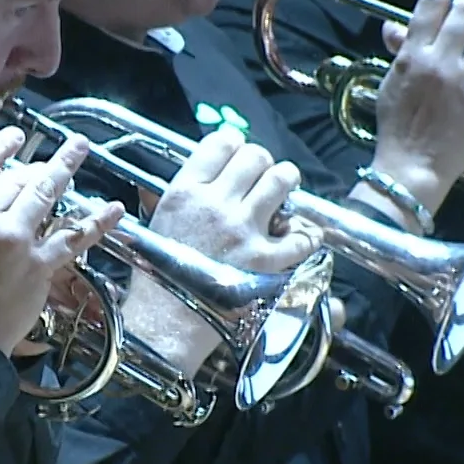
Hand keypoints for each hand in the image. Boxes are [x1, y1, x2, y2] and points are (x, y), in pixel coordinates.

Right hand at [0, 129, 123, 355]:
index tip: (16, 136)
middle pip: (14, 180)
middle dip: (34, 166)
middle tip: (48, 160)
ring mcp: (14, 240)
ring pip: (44, 195)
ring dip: (66, 167)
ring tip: (80, 147)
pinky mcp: (40, 263)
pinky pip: (73, 237)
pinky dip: (97, 222)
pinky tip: (115, 208)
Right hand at [128, 126, 321, 375]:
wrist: (166, 321)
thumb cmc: (158, 275)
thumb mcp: (156, 223)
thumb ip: (176, 195)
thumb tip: (194, 174)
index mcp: (185, 192)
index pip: (221, 142)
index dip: (235, 143)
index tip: (238, 154)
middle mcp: (215, 205)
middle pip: (256, 156)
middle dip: (263, 162)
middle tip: (262, 176)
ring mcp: (243, 232)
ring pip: (282, 180)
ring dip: (287, 182)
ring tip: (284, 191)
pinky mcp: (266, 261)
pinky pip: (301, 234)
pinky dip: (307, 233)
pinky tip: (301, 234)